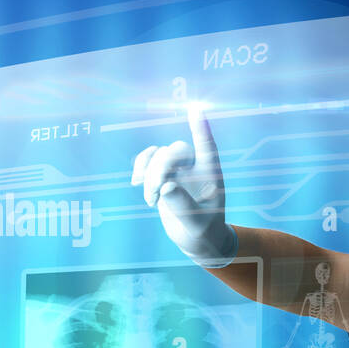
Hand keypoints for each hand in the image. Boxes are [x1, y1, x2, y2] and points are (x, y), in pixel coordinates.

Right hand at [131, 105, 237, 267]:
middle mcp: (196, 168)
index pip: (207, 146)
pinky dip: (140, 168)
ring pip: (159, 155)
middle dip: (160, 170)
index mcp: (212, 175)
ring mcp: (179, 170)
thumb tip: (167, 186)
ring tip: (152, 200)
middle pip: (175, 151)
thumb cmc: (204, 232)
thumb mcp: (197, 224)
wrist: (197, 240)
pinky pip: (148, 159)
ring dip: (149, 174)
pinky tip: (137, 182)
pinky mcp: (163, 175)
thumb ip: (184, 206)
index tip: (195, 107)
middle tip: (155, 195)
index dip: (200, 127)